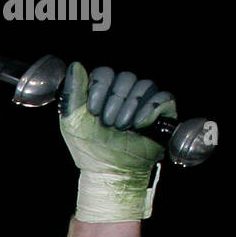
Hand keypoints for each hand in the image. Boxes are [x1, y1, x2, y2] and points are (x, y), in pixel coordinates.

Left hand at [59, 63, 175, 221]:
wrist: (107, 171)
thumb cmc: (89, 149)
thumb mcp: (72, 121)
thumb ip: (72, 92)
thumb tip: (75, 65)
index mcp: (103, 91)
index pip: (105, 72)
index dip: (100, 89)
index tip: (93, 111)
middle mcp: (124, 93)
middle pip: (126, 77)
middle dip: (114, 103)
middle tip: (108, 124)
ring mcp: (143, 102)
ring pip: (144, 86)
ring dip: (129, 108)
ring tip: (122, 128)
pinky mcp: (161, 112)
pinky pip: (163, 98)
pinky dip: (150, 110)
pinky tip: (138, 125)